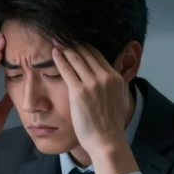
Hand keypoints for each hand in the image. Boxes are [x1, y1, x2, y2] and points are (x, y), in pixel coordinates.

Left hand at [52, 41, 138, 173]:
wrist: (106, 140)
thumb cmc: (110, 124)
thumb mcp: (120, 99)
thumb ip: (115, 85)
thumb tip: (113, 77)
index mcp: (116, 78)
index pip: (98, 55)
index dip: (84, 45)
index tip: (74, 39)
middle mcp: (105, 77)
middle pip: (87, 53)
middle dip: (73, 42)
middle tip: (61, 34)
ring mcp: (92, 83)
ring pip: (76, 58)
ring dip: (65, 47)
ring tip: (55, 39)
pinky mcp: (79, 91)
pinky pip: (67, 70)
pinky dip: (60, 59)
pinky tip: (53, 52)